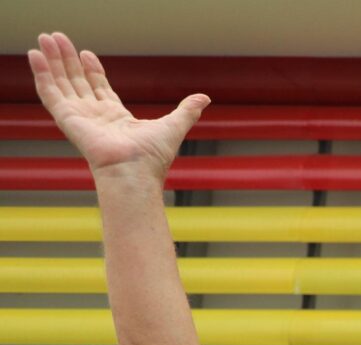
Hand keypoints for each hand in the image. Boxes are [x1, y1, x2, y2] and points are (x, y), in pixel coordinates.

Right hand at [30, 33, 206, 181]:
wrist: (134, 171)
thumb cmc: (152, 157)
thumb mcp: (173, 126)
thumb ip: (186, 110)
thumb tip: (204, 98)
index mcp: (116, 117)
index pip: (99, 88)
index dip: (92, 70)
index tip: (85, 53)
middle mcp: (95, 116)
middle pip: (77, 81)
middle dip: (67, 59)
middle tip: (59, 38)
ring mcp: (79, 116)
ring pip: (61, 82)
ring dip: (52, 60)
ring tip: (46, 39)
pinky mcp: (66, 118)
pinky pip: (48, 92)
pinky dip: (41, 73)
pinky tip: (36, 56)